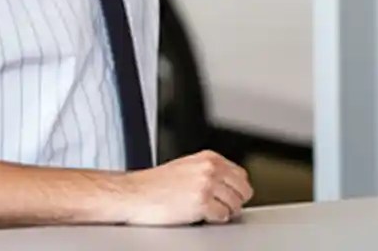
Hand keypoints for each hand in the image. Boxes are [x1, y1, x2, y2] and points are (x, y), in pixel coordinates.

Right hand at [117, 150, 252, 225]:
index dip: (236, 190)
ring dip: (225, 212)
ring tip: (210, 212)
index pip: (241, 175)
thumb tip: (229, 184)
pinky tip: (202, 216)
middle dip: (235, 201)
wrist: (133, 193)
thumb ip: (209, 171)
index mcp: (209, 158)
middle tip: (222, 208)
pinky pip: (222, 216)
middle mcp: (210, 169)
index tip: (230, 197)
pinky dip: (215, 219)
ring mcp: (207, 185)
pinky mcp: (201, 203)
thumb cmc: (155, 184)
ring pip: (235, 205)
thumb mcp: (187, 167)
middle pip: (243, 190)